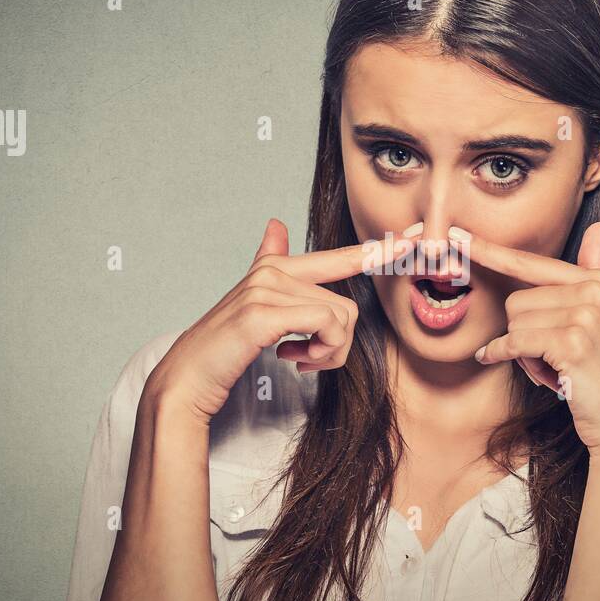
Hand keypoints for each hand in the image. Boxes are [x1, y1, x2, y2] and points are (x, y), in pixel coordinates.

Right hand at [145, 217, 411, 424]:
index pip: (337, 257)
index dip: (377, 251)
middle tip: (313, 361)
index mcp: (276, 267)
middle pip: (346, 303)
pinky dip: (319, 353)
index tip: (411, 241)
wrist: (188, 377)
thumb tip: (276, 223)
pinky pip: (324, 326)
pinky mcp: (263, 313)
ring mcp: (266, 289)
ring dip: (328, 353)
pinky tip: (293, 361)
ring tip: (300, 362)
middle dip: (339, 343)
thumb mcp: (253, 305)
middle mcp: (273, 271)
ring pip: (339, 318)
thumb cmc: (226, 347)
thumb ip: (269, 264)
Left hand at [461, 221, 599, 464]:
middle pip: (516, 301)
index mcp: (596, 281)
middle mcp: (593, 291)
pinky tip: (529, 372)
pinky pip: (515, 343)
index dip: (490, 251)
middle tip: (552, 357)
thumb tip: (597, 227)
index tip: (458, 235)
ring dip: (524, 353)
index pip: (531, 262)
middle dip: (522, 334)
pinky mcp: (571, 342)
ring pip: (514, 324)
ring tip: (555, 368)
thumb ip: (594, 270)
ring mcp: (584, 315)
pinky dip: (508, 357)